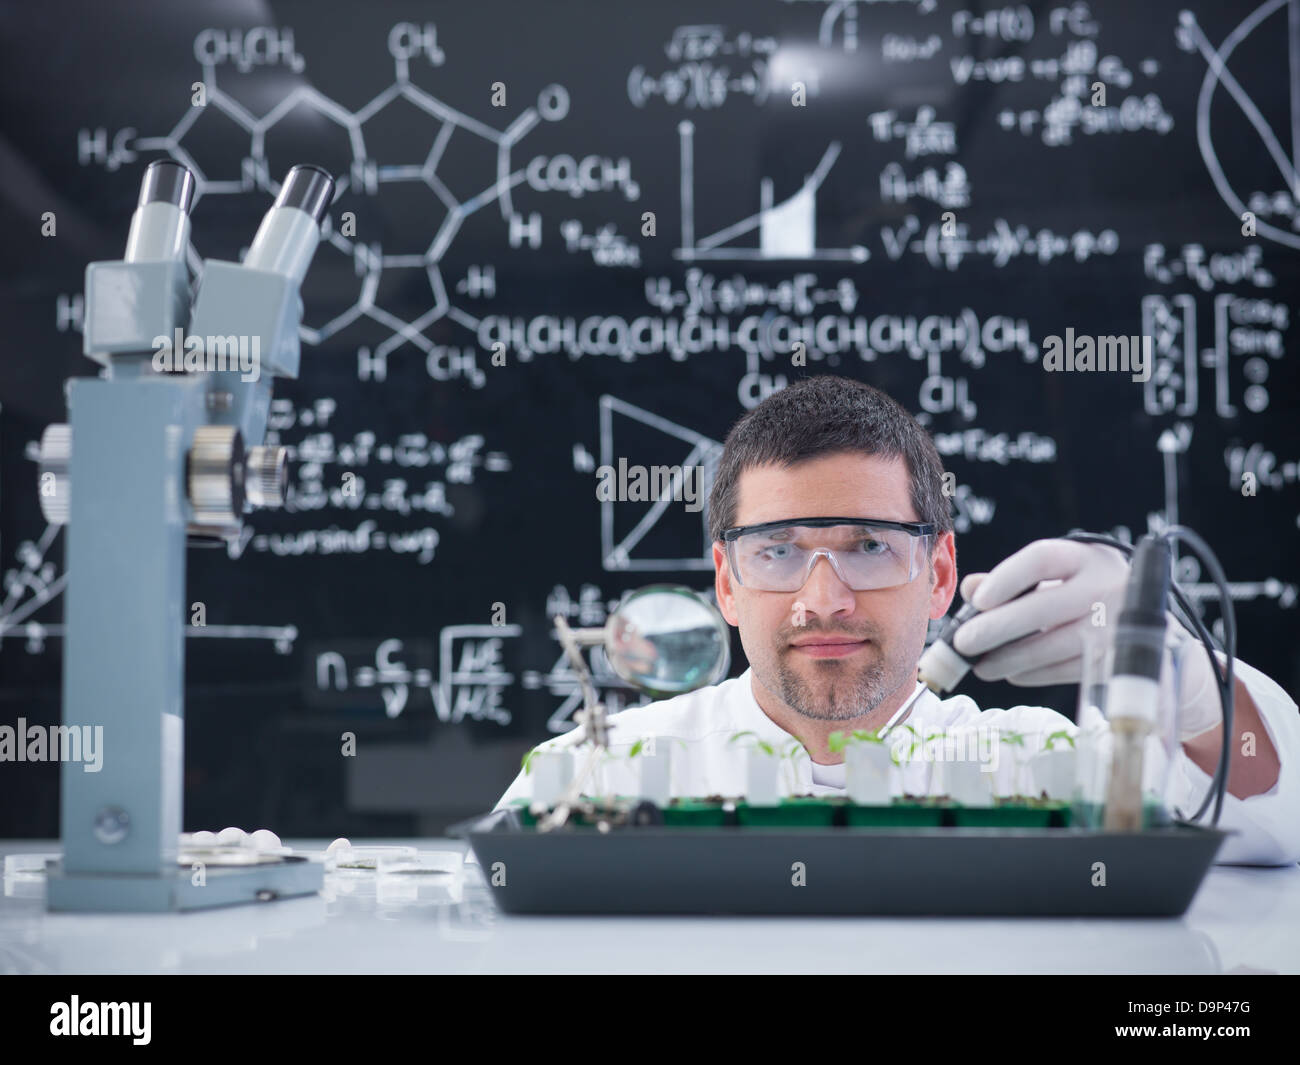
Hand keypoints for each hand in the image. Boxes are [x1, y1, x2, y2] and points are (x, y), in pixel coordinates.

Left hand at [953, 538, 1225, 739]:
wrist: (1156, 632)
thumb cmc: (1090, 598)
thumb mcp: (1059, 579)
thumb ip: (1013, 581)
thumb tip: (969, 588)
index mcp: (1088, 557)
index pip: (1043, 558)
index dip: (1006, 578)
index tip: (977, 600)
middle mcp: (1108, 586)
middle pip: (1044, 607)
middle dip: (996, 628)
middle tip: (963, 642)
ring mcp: (1117, 625)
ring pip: (1053, 645)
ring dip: (1009, 658)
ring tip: (980, 666)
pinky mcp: (1120, 659)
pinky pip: (1066, 670)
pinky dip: (1033, 674)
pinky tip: (1011, 673)